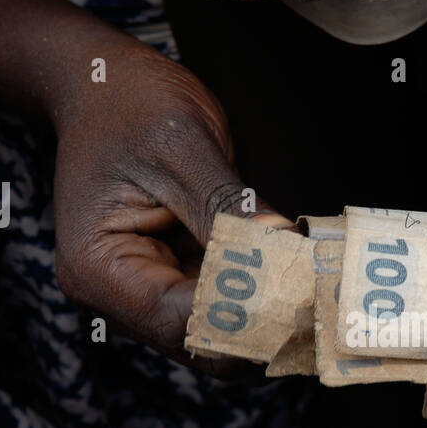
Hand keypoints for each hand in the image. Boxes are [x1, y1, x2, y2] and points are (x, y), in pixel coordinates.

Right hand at [50, 37, 291, 371]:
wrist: (102, 85)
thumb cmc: (129, 105)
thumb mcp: (184, 147)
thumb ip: (231, 208)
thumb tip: (287, 255)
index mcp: (98, 269)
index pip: (185, 321)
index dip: (249, 316)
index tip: (307, 294)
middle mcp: (115, 295)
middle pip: (204, 342)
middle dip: (264, 323)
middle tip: (328, 297)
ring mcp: (142, 292)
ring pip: (220, 331)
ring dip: (268, 310)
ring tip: (320, 283)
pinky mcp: (171, 279)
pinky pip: (222, 302)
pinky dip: (259, 291)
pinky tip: (298, 270)